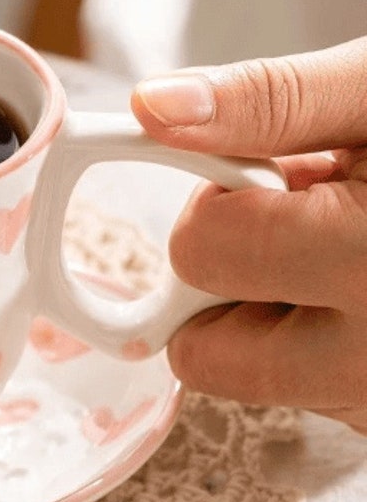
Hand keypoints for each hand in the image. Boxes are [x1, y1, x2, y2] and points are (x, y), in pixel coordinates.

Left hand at [131, 37, 366, 432]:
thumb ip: (269, 101)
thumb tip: (154, 107)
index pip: (201, 254)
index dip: (218, 206)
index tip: (263, 183)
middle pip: (206, 354)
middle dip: (232, 282)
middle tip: (303, 228)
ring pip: (257, 381)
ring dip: (279, 318)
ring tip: (354, 257)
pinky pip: (313, 400)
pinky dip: (325, 349)